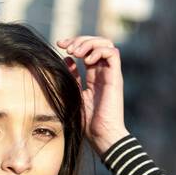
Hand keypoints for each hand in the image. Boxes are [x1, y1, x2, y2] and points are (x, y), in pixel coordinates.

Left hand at [57, 34, 128, 156]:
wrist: (101, 135)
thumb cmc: (88, 121)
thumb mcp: (74, 93)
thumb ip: (72, 77)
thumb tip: (66, 59)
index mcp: (95, 76)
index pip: (87, 50)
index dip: (74, 43)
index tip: (59, 44)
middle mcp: (104, 72)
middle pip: (97, 42)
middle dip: (80, 40)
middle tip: (66, 47)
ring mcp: (111, 74)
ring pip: (106, 44)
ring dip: (89, 43)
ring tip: (75, 52)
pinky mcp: (116, 77)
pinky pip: (113, 53)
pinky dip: (99, 50)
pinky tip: (86, 59)